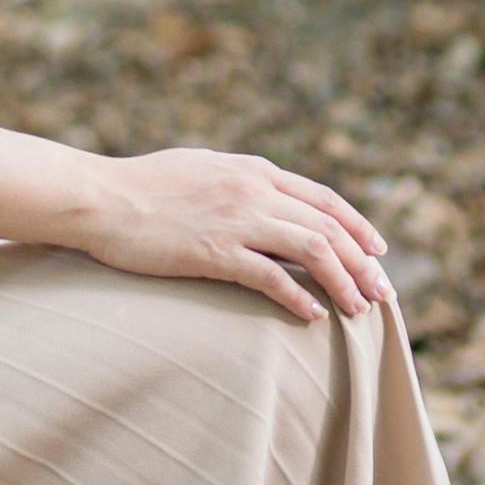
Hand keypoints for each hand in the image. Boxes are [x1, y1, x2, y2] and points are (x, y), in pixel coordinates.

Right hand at [70, 148, 395, 323]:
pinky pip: (271, 277)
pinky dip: (299, 297)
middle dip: (363, 262)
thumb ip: (239, 181)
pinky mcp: (214, 252)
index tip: (379, 251)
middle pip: (328, 226)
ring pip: (312, 250)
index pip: (323, 198)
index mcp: (253, 170)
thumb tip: (264, 196)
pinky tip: (313, 315)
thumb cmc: (143, 187)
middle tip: (383, 292)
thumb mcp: (203, 169)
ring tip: (359, 308)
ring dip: (342, 281)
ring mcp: (236, 220)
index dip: (358, 225)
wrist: (101, 198)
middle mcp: (253, 190)